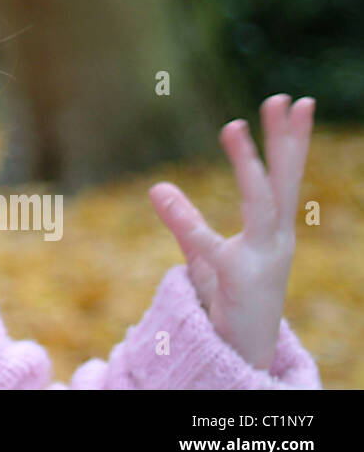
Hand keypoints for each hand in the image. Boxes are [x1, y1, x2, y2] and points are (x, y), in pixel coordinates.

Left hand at [148, 94, 313, 369]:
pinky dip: (188, 221)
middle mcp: (276, 238)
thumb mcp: (205, 255)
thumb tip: (157, 187)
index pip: (285, 175)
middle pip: (286, 181)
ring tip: (233, 125)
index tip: (294, 100)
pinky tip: (165, 193)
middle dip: (288, 140)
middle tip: (288, 97)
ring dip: (248, 165)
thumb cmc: (229, 301)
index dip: (289, 140)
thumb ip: (185, 221)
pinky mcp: (238, 279)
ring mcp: (263, 258)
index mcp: (273, 229)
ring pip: (261, 203)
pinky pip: (210, 245)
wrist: (242, 353)